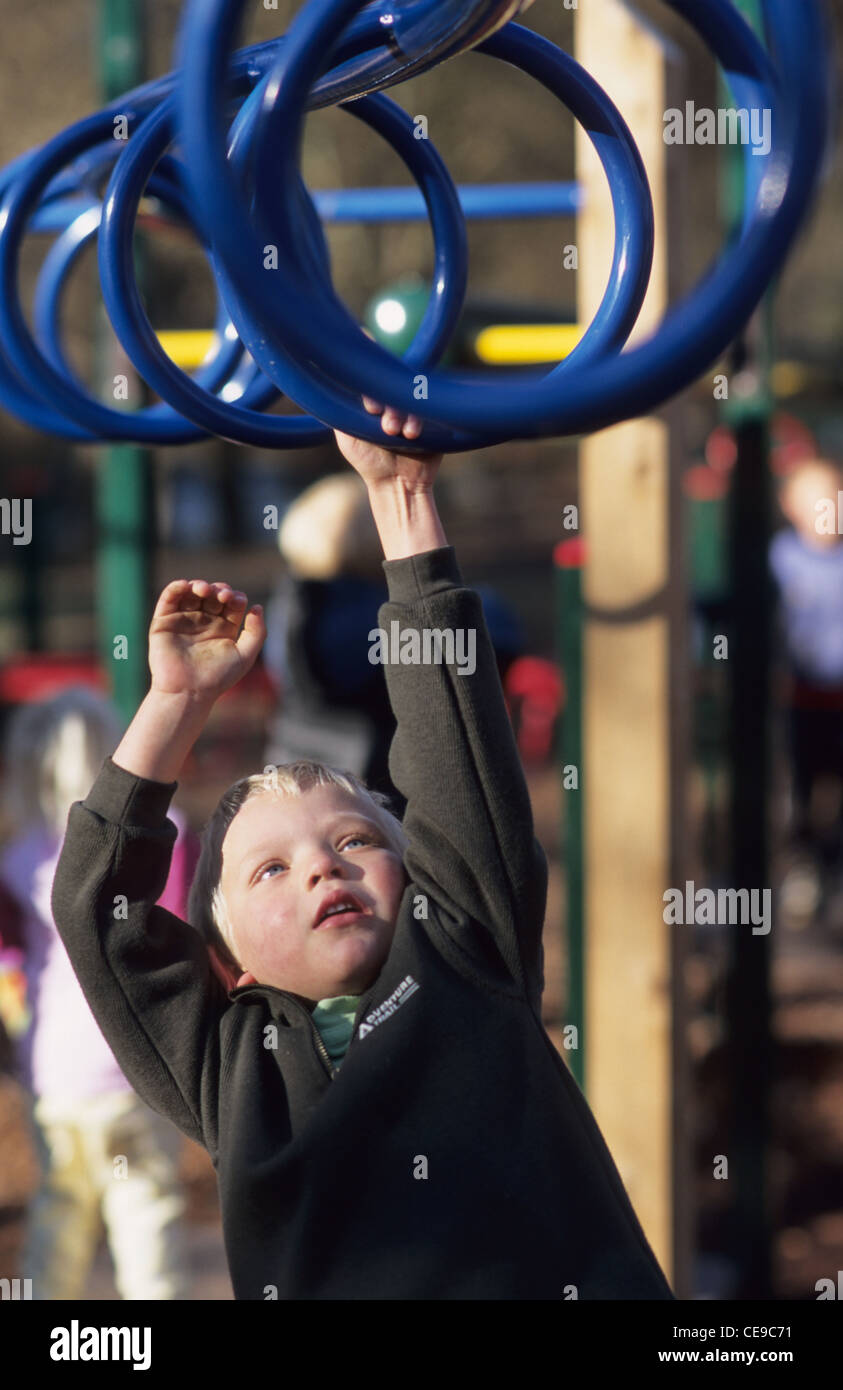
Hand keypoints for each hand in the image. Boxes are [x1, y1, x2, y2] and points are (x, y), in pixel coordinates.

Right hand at [148, 580, 265, 700]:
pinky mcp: (164, 622)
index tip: (236, 601)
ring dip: (199, 585)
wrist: (188, 691)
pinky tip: (185, 585)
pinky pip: (169, 599)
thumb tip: (257, 607)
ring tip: (203, 589)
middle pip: (213, 594)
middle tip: (222, 595)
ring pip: (191, 593)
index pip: (231, 603)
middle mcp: (204, 622)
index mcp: (224, 628)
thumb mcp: (245, 656)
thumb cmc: (218, 677)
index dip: (235, 596)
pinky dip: (176, 587)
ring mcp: (184, 620)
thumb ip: (257, 632)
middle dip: (219, 590)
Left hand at [334, 398, 442, 491]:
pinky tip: (412, 434)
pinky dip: (419, 420)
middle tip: (388, 428)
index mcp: (377, 405)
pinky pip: (430, 411)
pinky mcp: (432, 423)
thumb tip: (330, 389)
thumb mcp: (347, 439)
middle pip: (396, 392)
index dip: (374, 396)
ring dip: (406, 415)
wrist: (396, 485)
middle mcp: (396, 405)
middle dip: (392, 408)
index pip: (376, 388)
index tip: (372, 410)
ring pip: (413, 401)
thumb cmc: (369, 463)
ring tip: (401, 434)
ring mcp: (414, 413)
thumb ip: (340, 416)